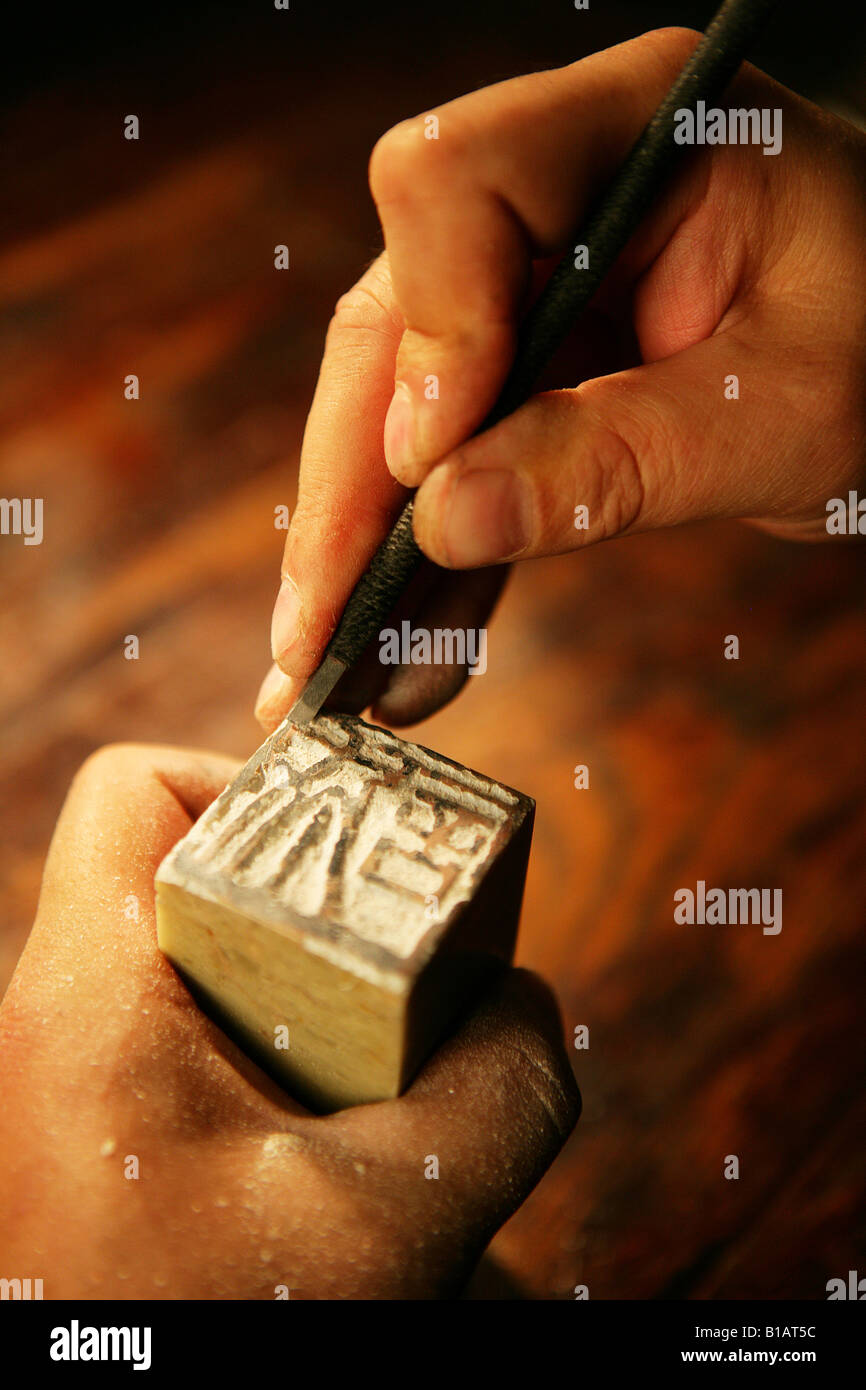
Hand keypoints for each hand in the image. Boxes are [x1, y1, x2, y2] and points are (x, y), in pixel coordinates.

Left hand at [0, 744, 578, 1299]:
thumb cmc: (217, 1338)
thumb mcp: (400, 1220)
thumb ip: (504, 1088)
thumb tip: (524, 1003)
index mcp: (92, 998)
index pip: (134, 787)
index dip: (248, 782)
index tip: (350, 859)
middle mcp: (59, 1020)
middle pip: (183, 868)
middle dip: (307, 902)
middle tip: (398, 962)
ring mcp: (69, 1081)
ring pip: (195, 960)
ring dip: (300, 989)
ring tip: (377, 1062)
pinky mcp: (94, 1134)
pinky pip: (188, 1039)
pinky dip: (273, 1054)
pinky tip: (335, 1130)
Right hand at [257, 26, 864, 732]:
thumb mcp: (782, 415)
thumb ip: (616, 462)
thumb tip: (442, 521)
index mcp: (638, 132)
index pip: (457, 182)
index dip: (428, 327)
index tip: (434, 467)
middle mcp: (559, 190)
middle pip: (395, 315)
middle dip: (352, 483)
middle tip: (315, 629)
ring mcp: (534, 278)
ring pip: (397, 398)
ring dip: (366, 538)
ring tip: (335, 664)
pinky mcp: (529, 360)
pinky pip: (452, 454)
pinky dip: (429, 552)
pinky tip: (409, 645)